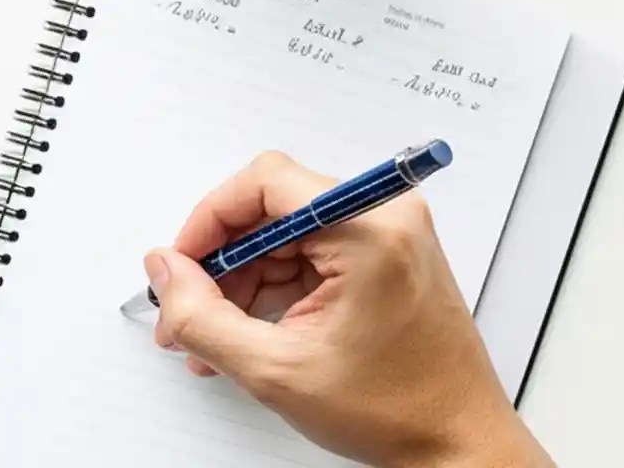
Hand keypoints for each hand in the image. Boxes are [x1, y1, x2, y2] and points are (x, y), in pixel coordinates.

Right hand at [145, 151, 552, 467]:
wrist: (459, 447)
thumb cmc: (397, 411)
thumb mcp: (275, 370)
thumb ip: (202, 317)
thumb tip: (164, 271)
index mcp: (369, 230)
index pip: (266, 183)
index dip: (210, 219)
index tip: (182, 262)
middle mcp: (385, 218)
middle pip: (271, 210)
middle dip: (220, 263)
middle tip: (187, 310)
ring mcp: (388, 236)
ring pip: (283, 235)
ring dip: (241, 282)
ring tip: (215, 338)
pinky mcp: (385, 258)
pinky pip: (308, 254)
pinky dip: (272, 289)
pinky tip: (250, 333)